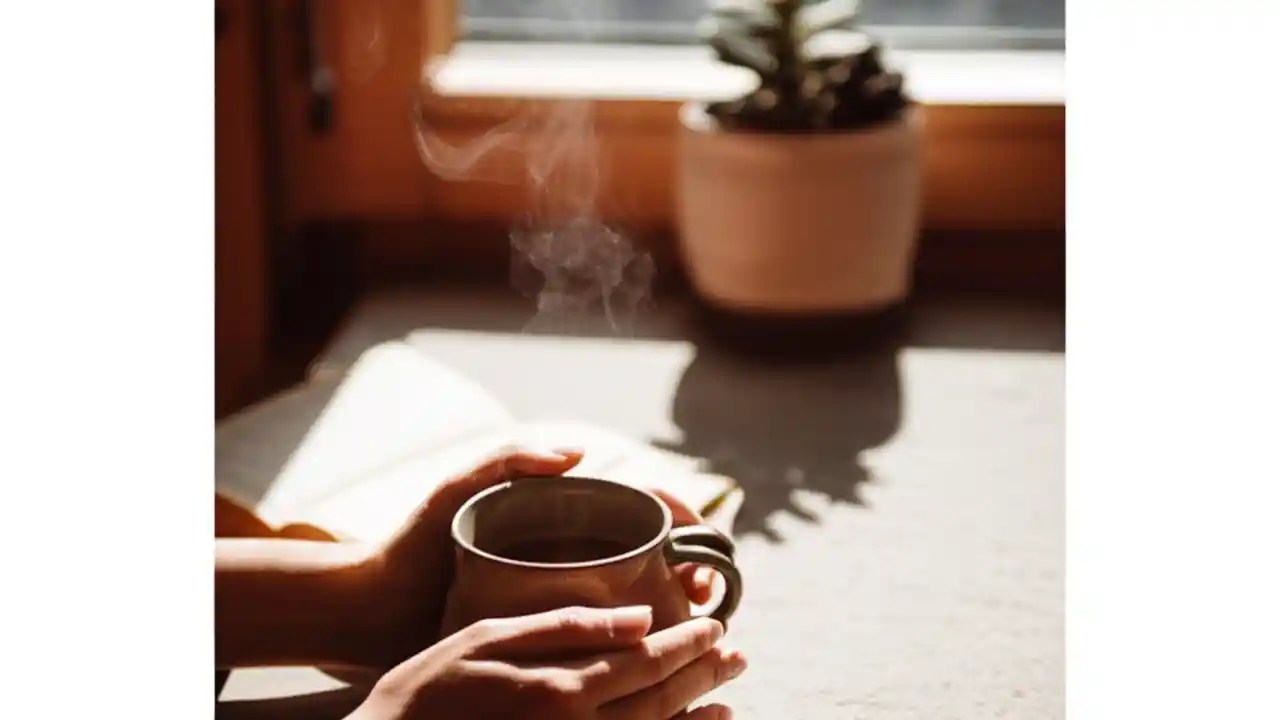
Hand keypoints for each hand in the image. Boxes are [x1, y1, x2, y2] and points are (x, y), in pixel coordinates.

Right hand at [348, 605, 744, 719]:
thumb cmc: (430, 685)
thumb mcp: (489, 637)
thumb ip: (568, 626)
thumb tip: (638, 616)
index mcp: (563, 689)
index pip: (647, 663)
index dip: (688, 644)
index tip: (717, 626)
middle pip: (661, 702)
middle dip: (703, 675)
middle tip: (738, 655)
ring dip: (695, 717)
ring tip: (727, 699)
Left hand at [360, 447, 716, 667]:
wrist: (372, 609)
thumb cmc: (412, 544)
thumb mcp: (455, 492)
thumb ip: (508, 461)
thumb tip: (578, 451)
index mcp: (558, 513)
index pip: (637, 505)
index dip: (680, 516)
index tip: (700, 539)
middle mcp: (568, 551)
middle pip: (651, 553)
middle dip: (691, 566)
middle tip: (703, 592)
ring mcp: (561, 594)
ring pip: (639, 596)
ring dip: (675, 606)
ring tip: (691, 624)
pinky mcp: (549, 633)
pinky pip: (606, 636)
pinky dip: (639, 643)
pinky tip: (653, 656)